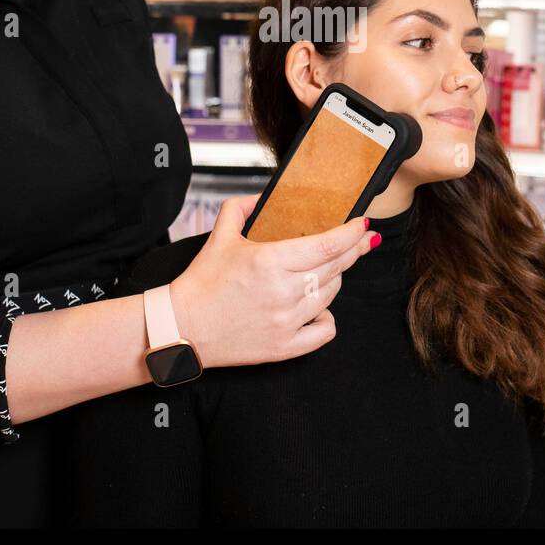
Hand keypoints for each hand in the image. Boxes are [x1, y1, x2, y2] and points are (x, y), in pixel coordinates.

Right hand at [168, 193, 378, 368]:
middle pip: (337, 267)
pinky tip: (319, 307)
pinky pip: (325, 330)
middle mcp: (283, 292)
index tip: (364, 225)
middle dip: (355, 250)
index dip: (352, 233)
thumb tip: (262, 197)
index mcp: (270, 261)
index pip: (328, 244)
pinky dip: (327, 317)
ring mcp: (287, 321)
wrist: (181, 327)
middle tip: (363, 240)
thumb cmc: (201, 283)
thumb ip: (242, 208)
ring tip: (326, 270)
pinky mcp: (285, 346)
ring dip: (335, 279)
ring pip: (331, 294)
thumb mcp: (220, 236)